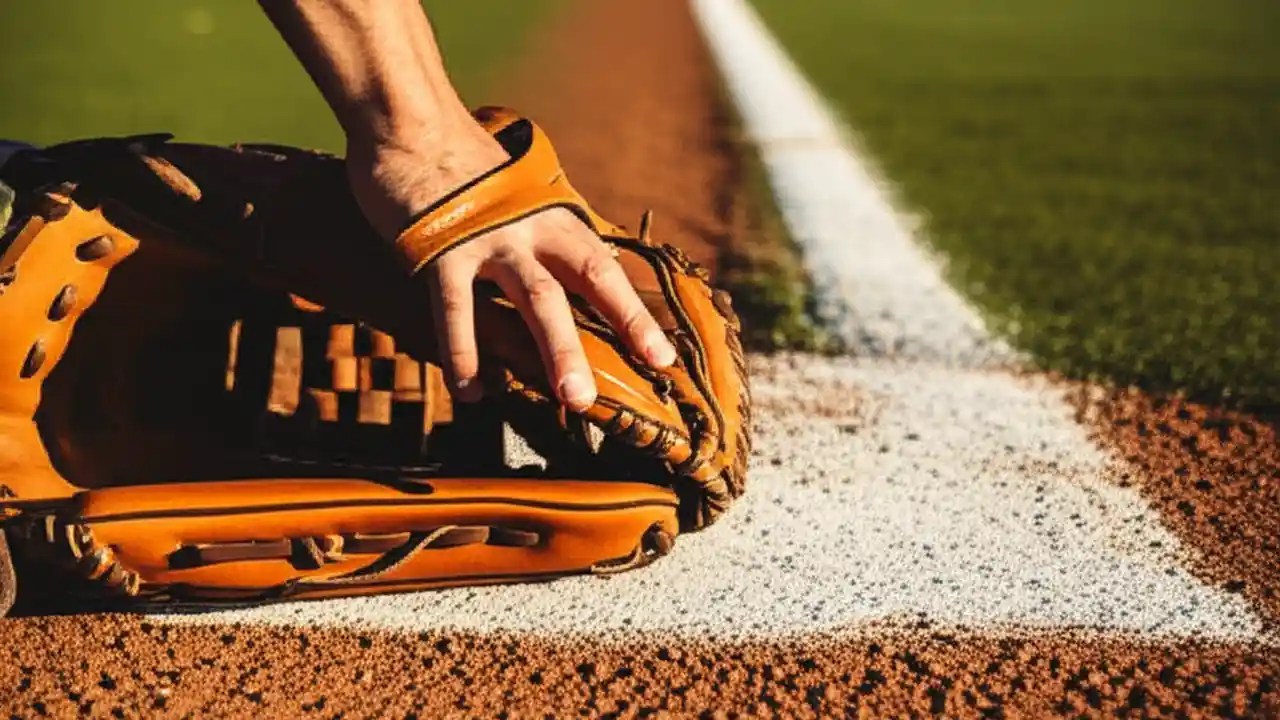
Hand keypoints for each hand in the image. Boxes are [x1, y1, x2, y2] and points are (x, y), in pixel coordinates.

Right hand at [345, 118, 676, 410]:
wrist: (408, 126)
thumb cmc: (463, 171)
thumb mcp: (518, 198)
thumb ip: (544, 235)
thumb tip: (575, 276)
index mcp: (555, 220)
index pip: (607, 271)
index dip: (636, 315)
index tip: (665, 357)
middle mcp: (534, 228)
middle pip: (590, 280)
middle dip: (620, 330)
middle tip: (641, 380)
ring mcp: (491, 239)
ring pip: (537, 299)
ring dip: (557, 350)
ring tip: (572, 398)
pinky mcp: (443, 248)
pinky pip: (456, 309)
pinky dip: (463, 351)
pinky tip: (469, 390)